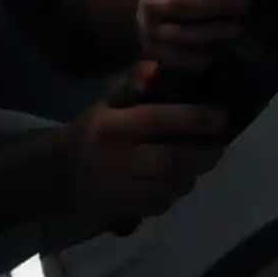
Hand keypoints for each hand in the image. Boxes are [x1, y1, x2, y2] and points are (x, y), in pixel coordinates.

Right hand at [61, 64, 227, 222]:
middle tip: (220, 145)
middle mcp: (114, 158)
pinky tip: (179, 180)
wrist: (55, 174)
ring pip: (169, 186)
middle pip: (170, 161)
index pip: (156, 120)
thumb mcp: (107, 105)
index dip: (192, 119)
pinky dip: (175, 193)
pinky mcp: (120, 209)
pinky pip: (159, 204)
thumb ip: (132, 86)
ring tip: (204, 161)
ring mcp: (117, 188)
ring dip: (192, 174)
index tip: (221, 117)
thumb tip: (156, 66)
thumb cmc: (91, 132)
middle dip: (203, 155)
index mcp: (111, 126)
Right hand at [138, 0, 273, 68]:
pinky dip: (199, 57)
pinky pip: (176, 58)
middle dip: (219, 2)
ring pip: (181, 32)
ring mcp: (152, 24)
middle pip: (183, 3)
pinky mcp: (156, 49)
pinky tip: (220, 52)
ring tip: (240, 26)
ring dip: (214, 31)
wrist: (151, 1)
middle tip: (248, 0)